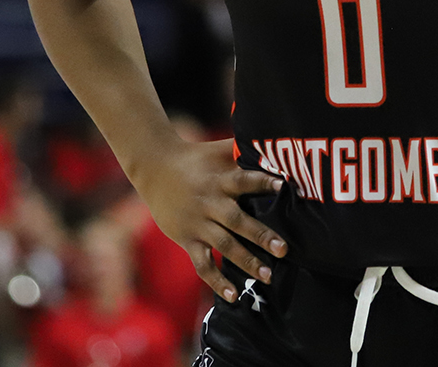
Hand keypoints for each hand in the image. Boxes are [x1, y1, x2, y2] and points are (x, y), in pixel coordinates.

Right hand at [133, 138, 287, 302]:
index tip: (283, 187)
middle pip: (237, 220)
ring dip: (245, 261)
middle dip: (260, 235)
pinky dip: (216, 280)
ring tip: (266, 275)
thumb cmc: (194, 158)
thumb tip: (271, 141)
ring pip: (223, 245)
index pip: (243, 180)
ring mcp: (197, 223)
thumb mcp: (216, 150)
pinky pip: (202, 263)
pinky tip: (232, 295)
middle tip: (284, 249)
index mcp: (219, 180)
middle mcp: (209, 202)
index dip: (262, 182)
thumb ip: (241, 149)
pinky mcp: (187, 238)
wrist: (153, 167)